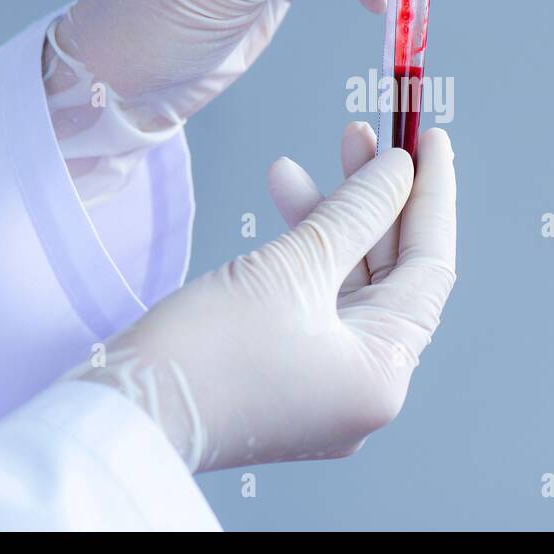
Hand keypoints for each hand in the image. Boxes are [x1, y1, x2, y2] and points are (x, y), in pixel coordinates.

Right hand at [76, 124, 456, 471]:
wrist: (121, 419)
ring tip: (291, 164)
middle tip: (358, 134)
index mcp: (384, 373)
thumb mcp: (292, 267)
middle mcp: (364, 386)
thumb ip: (355, 211)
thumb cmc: (205, 353)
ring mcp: (325, 385)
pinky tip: (279, 201)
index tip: (430, 137)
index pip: (430, 267)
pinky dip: (302, 253)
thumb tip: (398, 170)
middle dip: (372, 199)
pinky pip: (313, 302)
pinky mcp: (286, 376)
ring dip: (327, 218)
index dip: (432, 195)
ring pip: (346, 282)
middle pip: (389, 272)